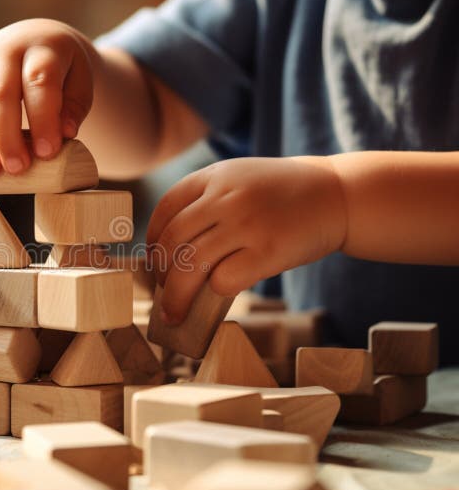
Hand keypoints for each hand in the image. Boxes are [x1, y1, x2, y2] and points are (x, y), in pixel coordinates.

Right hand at [0, 19, 95, 176]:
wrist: (34, 39)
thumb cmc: (60, 69)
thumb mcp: (80, 80)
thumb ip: (75, 106)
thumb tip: (64, 133)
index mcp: (40, 49)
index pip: (40, 81)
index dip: (43, 118)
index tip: (48, 152)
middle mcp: (3, 52)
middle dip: (6, 136)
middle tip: (18, 169)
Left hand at [146, 156, 346, 323]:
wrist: (337, 195)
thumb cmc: (283, 195)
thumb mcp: (239, 179)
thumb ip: (207, 202)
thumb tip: (171, 254)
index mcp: (213, 176)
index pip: (164, 210)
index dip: (151, 242)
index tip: (153, 262)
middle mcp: (225, 197)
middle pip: (172, 242)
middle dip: (158, 273)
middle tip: (160, 292)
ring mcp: (246, 223)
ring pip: (190, 265)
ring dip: (175, 296)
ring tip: (172, 312)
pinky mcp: (268, 251)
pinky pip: (224, 279)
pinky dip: (212, 292)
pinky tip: (215, 297)